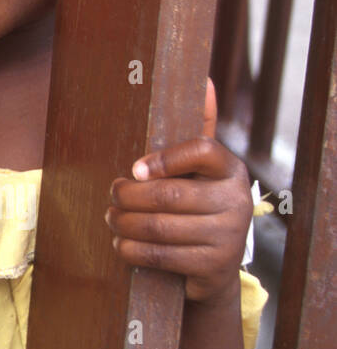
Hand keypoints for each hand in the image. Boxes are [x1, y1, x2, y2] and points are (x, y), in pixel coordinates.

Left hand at [106, 80, 252, 303]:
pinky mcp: (213, 267)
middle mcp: (237, 201)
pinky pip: (159, 254)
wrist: (213, 268)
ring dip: (123, 222)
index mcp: (230, 169)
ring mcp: (229, 237)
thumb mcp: (198, 169)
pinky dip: (130, 248)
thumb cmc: (195, 205)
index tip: (135, 168)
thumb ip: (198, 127)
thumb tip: (206, 80)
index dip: (163, 158)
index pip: (201, 149)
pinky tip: (121, 241)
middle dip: (127, 196)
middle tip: (112, 194)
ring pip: (159, 226)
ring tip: (111, 216)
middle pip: (168, 194)